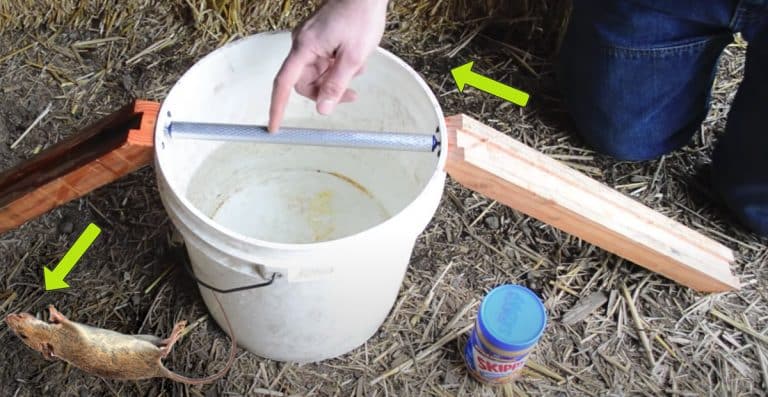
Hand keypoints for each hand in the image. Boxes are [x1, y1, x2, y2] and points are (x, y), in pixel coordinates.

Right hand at [268, 0, 387, 131]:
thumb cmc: (360, 17)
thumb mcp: (352, 57)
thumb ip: (336, 85)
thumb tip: (323, 110)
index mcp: (304, 48)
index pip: (284, 84)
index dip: (277, 108)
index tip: (274, 128)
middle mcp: (302, 44)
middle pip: (304, 82)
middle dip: (326, 92)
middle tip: (351, 94)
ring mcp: (311, 40)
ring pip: (317, 73)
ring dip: (336, 77)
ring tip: (359, 67)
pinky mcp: (319, 37)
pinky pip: (323, 61)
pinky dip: (338, 66)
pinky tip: (355, 58)